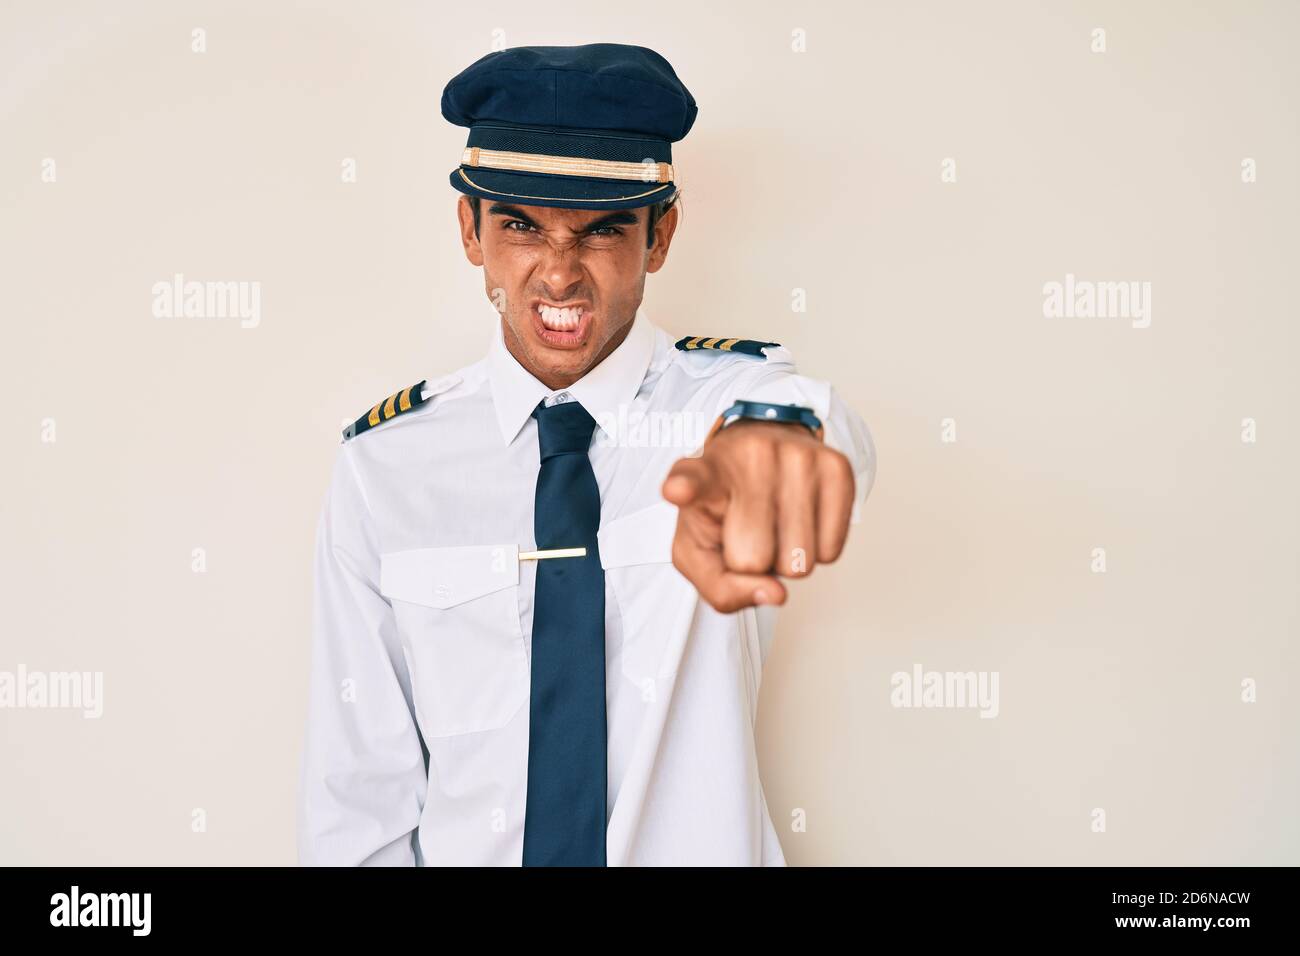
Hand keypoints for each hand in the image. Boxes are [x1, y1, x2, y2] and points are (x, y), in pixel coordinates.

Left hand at [661, 419, 855, 612]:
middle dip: (753, 563)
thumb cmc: (723, 507)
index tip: (678, 490)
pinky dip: (816, 549)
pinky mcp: (836, 466)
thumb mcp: (700, 550)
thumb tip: (776, 594)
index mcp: (703, 474)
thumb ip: (721, 588)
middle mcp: (750, 457)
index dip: (685, 487)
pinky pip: (831, 551)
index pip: (692, 481)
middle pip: (753, 559)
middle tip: (750, 529)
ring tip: (775, 522)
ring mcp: (796, 457)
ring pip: (799, 562)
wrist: (764, 447)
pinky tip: (801, 517)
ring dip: (787, 558)